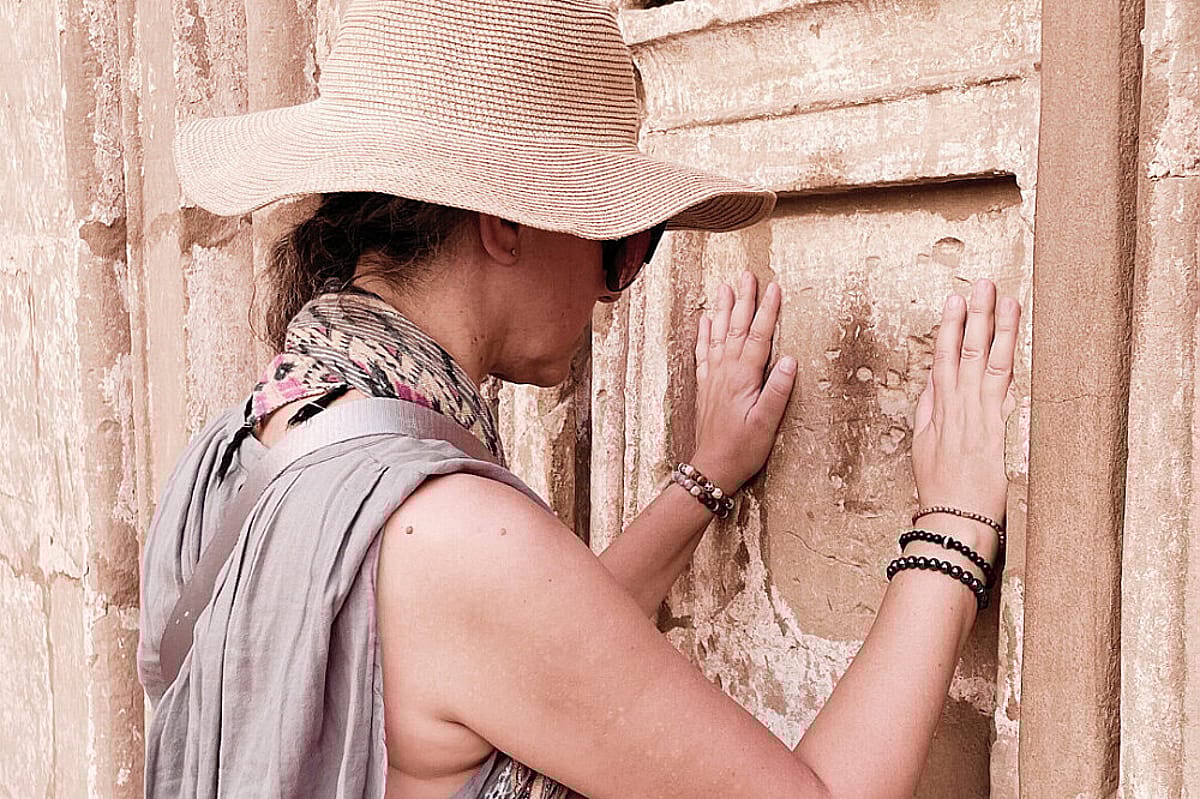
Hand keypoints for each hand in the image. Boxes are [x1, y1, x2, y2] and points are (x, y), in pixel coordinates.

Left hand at [691, 271, 796, 491]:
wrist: (712, 467)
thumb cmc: (743, 449)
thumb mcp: (767, 423)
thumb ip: (778, 391)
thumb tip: (791, 359)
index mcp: (743, 378)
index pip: (758, 337)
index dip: (767, 311)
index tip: (774, 287)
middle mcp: (725, 372)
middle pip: (735, 328)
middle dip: (743, 300)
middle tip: (747, 275)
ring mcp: (713, 378)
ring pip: (717, 335)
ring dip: (722, 310)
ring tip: (724, 287)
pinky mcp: (706, 387)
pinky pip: (703, 352)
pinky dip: (704, 334)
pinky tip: (704, 320)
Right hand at [912, 279, 1019, 524]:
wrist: (953, 519)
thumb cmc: (941, 493)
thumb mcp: (924, 449)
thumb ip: (929, 413)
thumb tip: (933, 386)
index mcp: (937, 412)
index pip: (942, 360)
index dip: (947, 328)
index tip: (953, 302)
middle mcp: (954, 406)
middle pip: (961, 350)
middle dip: (971, 315)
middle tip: (979, 284)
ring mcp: (975, 412)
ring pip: (983, 358)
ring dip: (992, 324)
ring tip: (1000, 295)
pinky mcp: (994, 423)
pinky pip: (1001, 379)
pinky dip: (1006, 351)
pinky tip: (1013, 332)